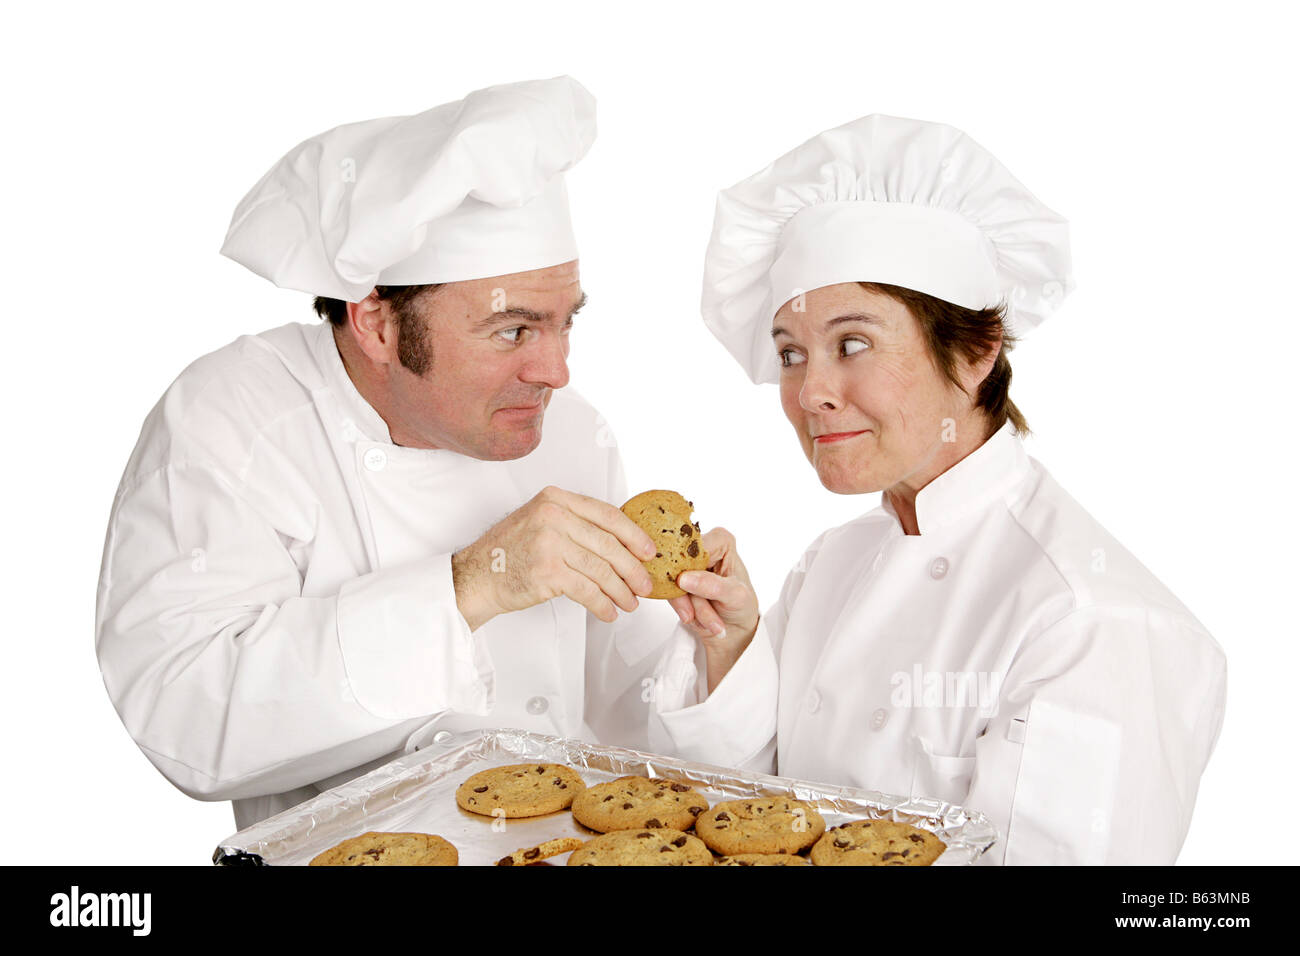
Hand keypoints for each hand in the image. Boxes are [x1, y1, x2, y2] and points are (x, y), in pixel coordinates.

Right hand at [451, 485, 657, 629]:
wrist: (478, 576)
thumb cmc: (512, 552)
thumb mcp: (541, 521)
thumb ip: (576, 524)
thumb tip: (623, 542)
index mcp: (556, 499)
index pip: (607, 514)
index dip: (633, 535)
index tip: (648, 551)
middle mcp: (553, 516)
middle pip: (608, 544)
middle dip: (633, 568)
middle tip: (645, 584)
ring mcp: (549, 543)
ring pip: (601, 569)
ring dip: (621, 590)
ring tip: (630, 602)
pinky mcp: (547, 572)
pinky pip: (587, 590)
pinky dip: (602, 604)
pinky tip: (609, 612)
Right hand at [668, 527, 758, 688]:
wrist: (732, 634)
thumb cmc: (742, 609)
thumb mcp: (736, 597)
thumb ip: (712, 586)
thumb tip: (685, 578)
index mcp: (721, 540)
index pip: (696, 542)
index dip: (693, 564)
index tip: (693, 584)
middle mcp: (699, 548)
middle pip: (679, 562)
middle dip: (692, 594)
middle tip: (707, 615)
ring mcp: (683, 566)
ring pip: (671, 581)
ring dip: (688, 606)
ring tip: (708, 623)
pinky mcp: (672, 584)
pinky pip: (666, 593)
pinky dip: (680, 610)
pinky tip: (695, 621)